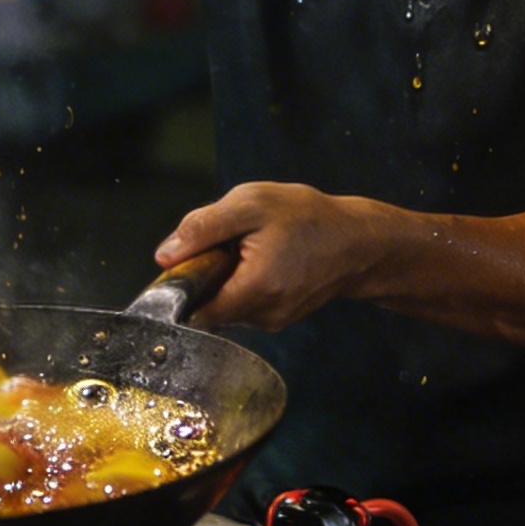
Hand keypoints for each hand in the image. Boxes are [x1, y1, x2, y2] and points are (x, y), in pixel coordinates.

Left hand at [152, 181, 384, 332]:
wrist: (359, 240)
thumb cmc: (308, 217)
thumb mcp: (250, 204)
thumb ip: (203, 228)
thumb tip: (165, 256)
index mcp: (253, 290)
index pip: (193, 308)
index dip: (182, 283)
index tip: (191, 257)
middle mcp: (262, 316)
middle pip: (208, 305)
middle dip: (208, 275)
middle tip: (229, 243)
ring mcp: (273, 321)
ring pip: (227, 304)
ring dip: (227, 278)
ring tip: (251, 248)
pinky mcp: (280, 317)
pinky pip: (246, 303)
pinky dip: (245, 282)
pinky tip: (264, 259)